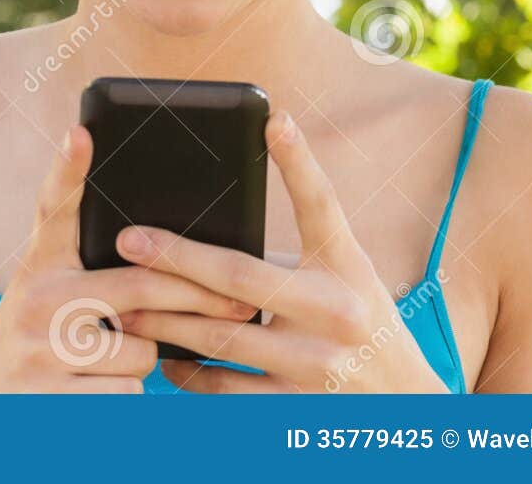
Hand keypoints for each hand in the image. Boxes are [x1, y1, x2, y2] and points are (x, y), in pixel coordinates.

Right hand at [0, 124, 259, 392]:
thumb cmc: (34, 343)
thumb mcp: (47, 299)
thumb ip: (93, 278)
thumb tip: (176, 271)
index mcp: (38, 266)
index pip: (53, 209)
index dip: (66, 169)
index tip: (80, 133)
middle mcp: (36, 299)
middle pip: (140, 286)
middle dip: (197, 296)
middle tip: (239, 301)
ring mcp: (42, 349)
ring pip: (142, 351)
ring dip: (143, 362)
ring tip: (103, 364)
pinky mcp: (52, 396)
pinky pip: (129, 393)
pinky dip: (124, 398)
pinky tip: (90, 396)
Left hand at [113, 110, 450, 393]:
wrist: (407, 412)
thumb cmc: (362, 325)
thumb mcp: (346, 278)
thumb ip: (295, 251)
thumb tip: (223, 209)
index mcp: (348, 269)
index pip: (321, 206)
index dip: (299, 161)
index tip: (274, 119)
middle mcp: (337, 314)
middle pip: (241, 278)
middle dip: (177, 257)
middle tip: (128, 240)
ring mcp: (317, 367)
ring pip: (220, 339)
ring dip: (166, 321)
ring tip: (125, 306)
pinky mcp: (296, 409)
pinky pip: (225, 390)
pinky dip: (188, 372)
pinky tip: (165, 357)